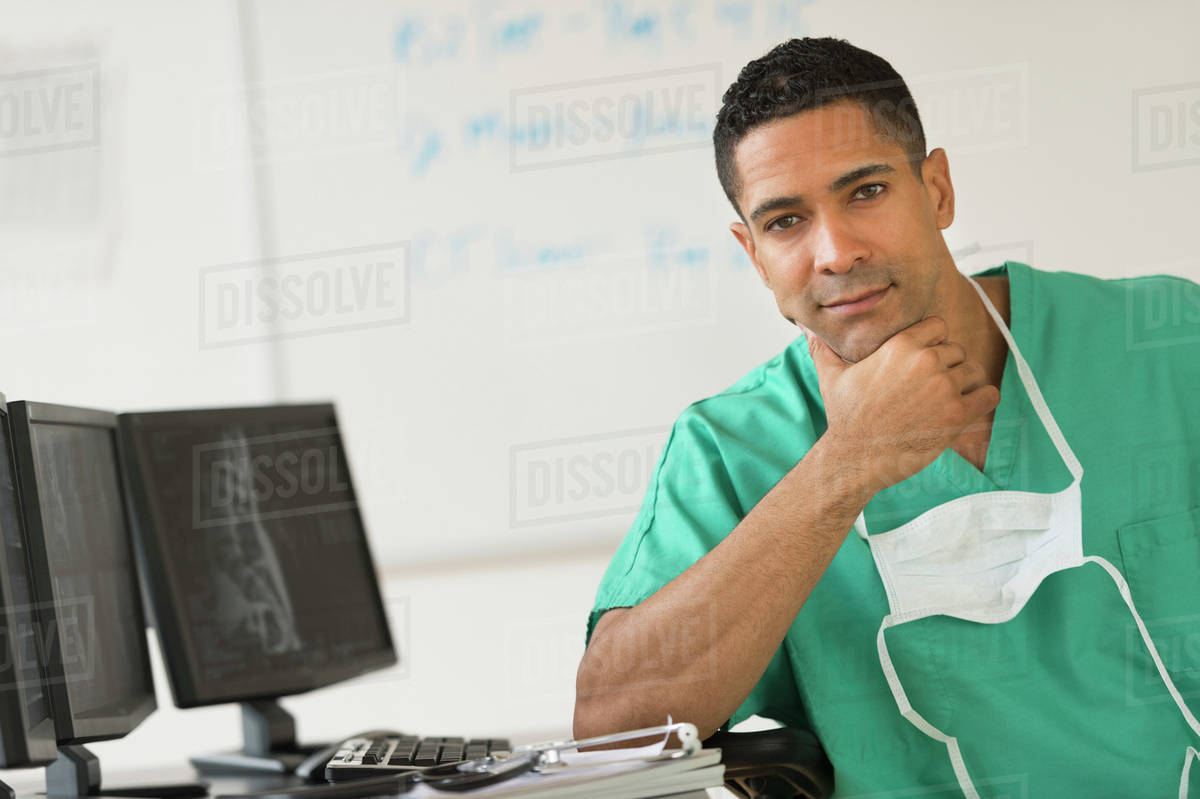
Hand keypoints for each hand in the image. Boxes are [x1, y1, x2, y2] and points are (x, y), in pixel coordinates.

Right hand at [802, 317, 999, 494]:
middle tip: (932, 387)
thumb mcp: (831, 376)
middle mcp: (925, 361)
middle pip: (957, 350)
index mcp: (900, 345)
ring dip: (966, 384)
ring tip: (948, 399)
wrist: (856, 457)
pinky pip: (988, 394)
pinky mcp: (957, 414)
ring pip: (974, 371)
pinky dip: (983, 400)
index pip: (938, 326)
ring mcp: (944, 387)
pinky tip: (967, 408)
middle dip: (948, 366)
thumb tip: (803, 325)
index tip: (924, 359)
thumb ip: (822, 347)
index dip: (933, 342)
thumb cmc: (845, 417)